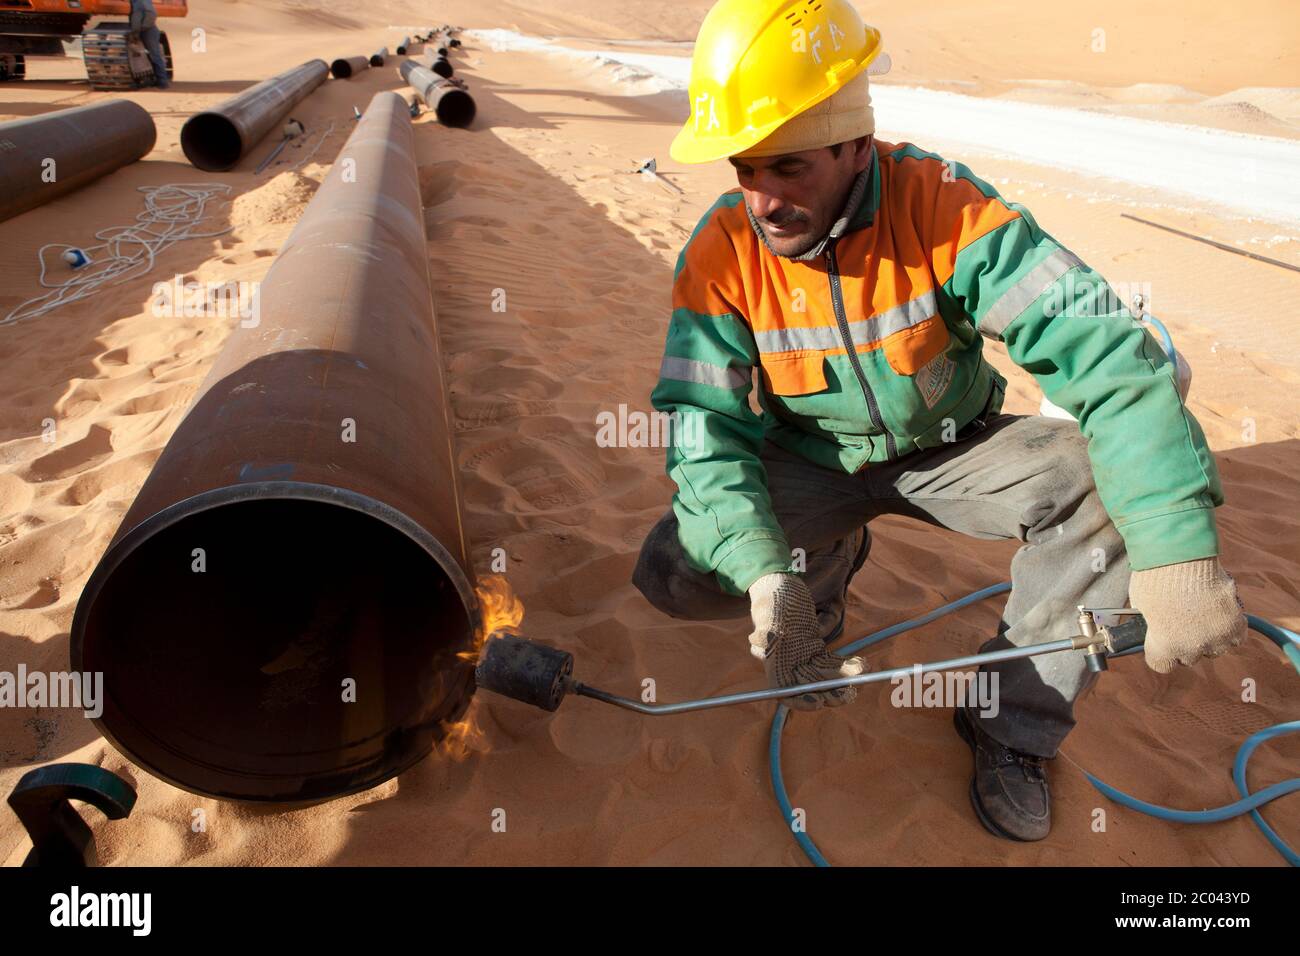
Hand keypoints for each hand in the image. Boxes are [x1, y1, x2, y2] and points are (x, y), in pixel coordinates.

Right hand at [747, 572, 864, 710]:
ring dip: (843, 679)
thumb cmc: (771, 597)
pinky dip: (846, 665)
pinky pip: (831, 662)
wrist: (780, 582)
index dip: (800, 700)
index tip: (818, 702)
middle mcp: (787, 663)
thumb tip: (761, 642)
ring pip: (823, 676)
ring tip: (861, 673)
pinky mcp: (814, 648)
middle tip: (848, 693)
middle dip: (829, 692)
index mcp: (772, 660)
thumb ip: (766, 630)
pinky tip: (860, 664)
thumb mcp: (767, 612)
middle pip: (808, 687)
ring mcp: (801, 656)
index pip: (784, 690)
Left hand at [1128, 557, 1246, 672]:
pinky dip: (1229, 628)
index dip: (1159, 652)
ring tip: (1200, 614)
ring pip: (1214, 649)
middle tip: (1181, 622)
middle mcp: (1192, 648)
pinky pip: (1236, 637)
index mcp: (1164, 646)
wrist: (1180, 555)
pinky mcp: (1235, 624)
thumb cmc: (1154, 576)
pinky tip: (1219, 614)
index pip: (1161, 665)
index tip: (1160, 641)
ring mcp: (1216, 637)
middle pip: (1188, 658)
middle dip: (1184, 643)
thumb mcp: (1140, 604)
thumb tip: (1154, 624)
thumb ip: (1150, 622)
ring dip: (1209, 636)